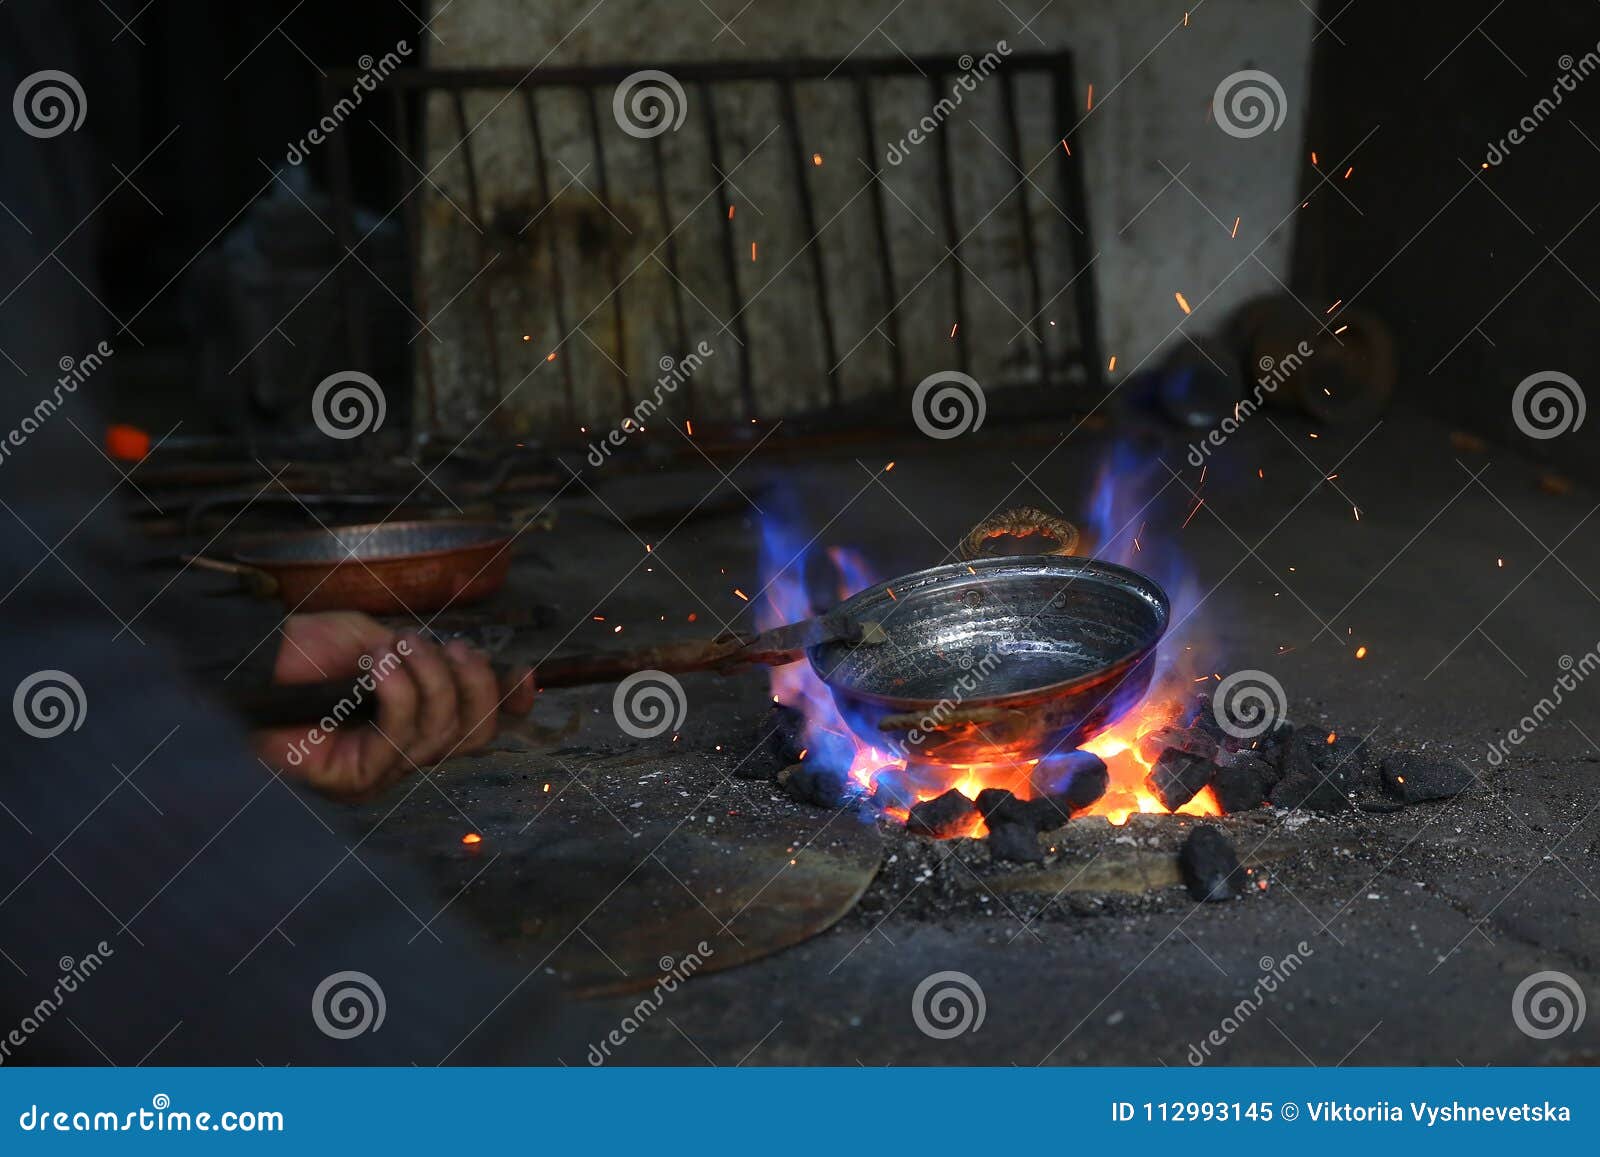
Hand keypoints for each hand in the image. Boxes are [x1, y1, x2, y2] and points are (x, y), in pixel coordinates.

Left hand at [253, 612, 535, 800]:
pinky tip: (375, 662)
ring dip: (426, 675)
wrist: (244, 662)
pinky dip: (397, 687)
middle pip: (475, 735)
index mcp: (413, 726)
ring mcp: (379, 773)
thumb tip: (480, 665)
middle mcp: (402, 757)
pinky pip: (401, 734)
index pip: (479, 729)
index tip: (527, 672)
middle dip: (473, 682)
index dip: (509, 702)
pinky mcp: (354, 779)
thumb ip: (427, 654)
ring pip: (442, 731)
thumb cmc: (303, 654)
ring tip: (390, 647)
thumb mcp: (379, 639)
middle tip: (442, 645)